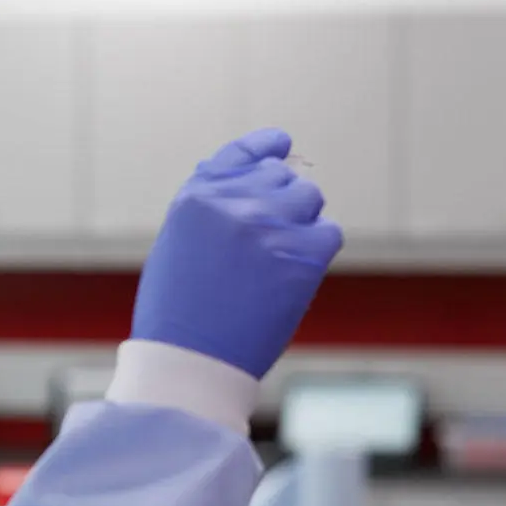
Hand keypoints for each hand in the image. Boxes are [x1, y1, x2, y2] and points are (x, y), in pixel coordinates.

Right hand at [130, 128, 343, 378]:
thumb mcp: (177, 246)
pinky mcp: (303, 254)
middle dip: (280, 202)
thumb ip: (211, 210)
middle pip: (282, 178)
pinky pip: (329, 233)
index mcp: (197, 196)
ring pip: (308, 199)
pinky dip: (317, 252)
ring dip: (300, 223)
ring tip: (276, 263)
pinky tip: (293, 277)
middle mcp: (234, 202)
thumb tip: (253, 182)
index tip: (282, 144)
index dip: (266, 146)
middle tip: (267, 243)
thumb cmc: (177, 315)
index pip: (243, 154)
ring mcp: (270, 225)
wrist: (191, 361)